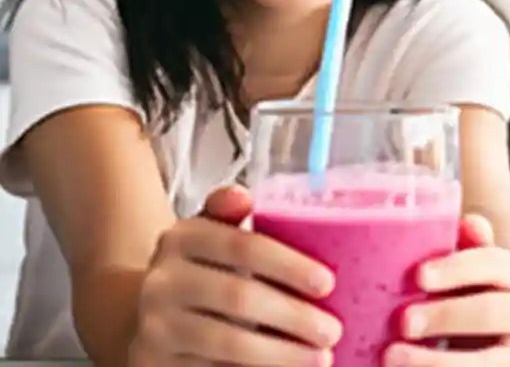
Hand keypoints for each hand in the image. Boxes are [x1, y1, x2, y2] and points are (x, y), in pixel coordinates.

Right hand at [129, 185, 341, 365]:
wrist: (138, 316)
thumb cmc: (198, 271)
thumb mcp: (207, 234)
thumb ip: (227, 212)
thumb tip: (244, 197)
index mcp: (182, 238)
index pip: (242, 246)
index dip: (289, 265)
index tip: (327, 284)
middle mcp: (162, 281)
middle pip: (239, 297)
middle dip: (294, 317)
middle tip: (333, 331)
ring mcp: (155, 327)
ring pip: (226, 343)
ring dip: (280, 354)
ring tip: (321, 358)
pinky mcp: (154, 364)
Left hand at [385, 214, 509, 365]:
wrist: (498, 354)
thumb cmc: (478, 309)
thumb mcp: (474, 278)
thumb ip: (471, 252)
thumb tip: (469, 224)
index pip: (497, 264)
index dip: (458, 267)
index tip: (420, 275)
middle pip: (493, 310)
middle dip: (446, 315)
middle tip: (404, 321)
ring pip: (485, 360)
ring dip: (437, 359)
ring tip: (395, 355)